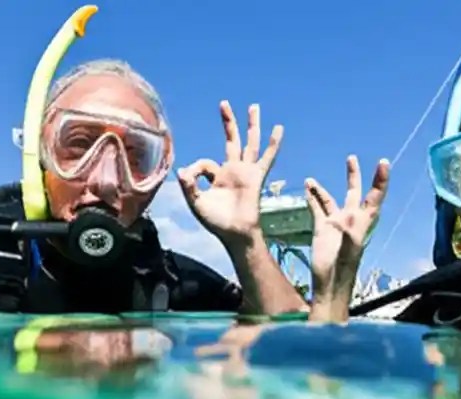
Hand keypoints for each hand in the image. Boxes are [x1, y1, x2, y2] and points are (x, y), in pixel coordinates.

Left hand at [177, 101, 283, 243]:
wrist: (235, 233)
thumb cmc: (216, 222)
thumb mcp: (196, 203)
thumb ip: (188, 187)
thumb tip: (182, 171)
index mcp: (217, 177)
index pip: (205, 163)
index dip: (196, 168)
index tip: (191, 180)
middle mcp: (232, 170)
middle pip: (231, 140)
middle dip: (228, 122)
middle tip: (224, 103)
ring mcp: (245, 172)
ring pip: (249, 143)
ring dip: (252, 125)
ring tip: (254, 107)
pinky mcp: (256, 177)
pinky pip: (266, 157)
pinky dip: (273, 144)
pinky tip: (278, 129)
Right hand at [303, 155, 389, 320]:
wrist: (330, 283)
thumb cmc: (343, 270)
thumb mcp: (348, 252)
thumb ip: (349, 236)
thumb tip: (344, 221)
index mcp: (362, 222)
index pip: (375, 196)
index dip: (380, 179)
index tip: (383, 162)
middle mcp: (350, 218)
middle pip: (355, 191)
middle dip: (354, 175)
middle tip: (350, 158)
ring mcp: (335, 222)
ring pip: (330, 198)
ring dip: (322, 188)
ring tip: (311, 179)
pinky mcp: (321, 227)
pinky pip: (316, 208)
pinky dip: (311, 198)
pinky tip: (306, 188)